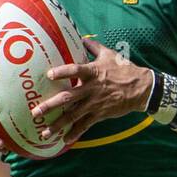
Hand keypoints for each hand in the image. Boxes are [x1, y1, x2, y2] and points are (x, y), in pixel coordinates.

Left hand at [33, 38, 151, 144]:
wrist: (141, 88)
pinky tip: (65, 140)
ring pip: (73, 115)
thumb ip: (93, 47)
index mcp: (92, 72)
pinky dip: (75, 133)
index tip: (48, 75)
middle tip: (35, 111)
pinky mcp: (100, 114)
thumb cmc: (124, 69)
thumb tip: (82, 37)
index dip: (62, 72)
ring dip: (58, 125)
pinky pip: (85, 125)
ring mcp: (95, 103)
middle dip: (50, 105)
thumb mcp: (109, 54)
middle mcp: (91, 89)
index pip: (74, 70)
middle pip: (67, 98)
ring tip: (45, 132)